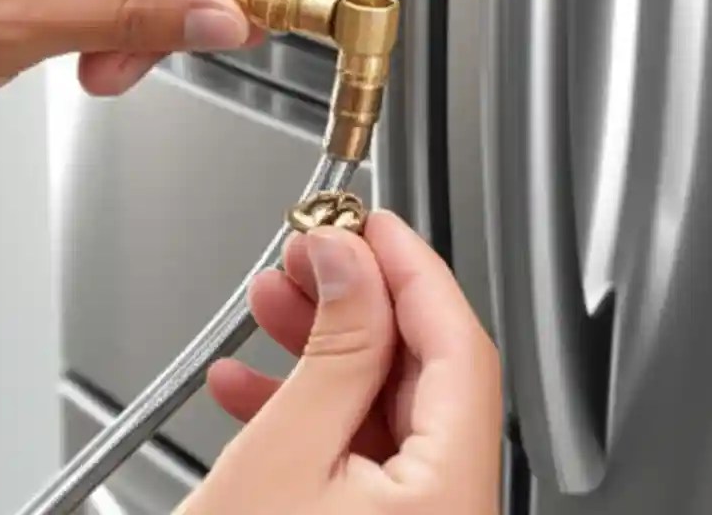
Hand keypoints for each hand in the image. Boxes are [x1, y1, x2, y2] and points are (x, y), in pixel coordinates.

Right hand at [183, 212, 501, 514]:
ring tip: (270, 305)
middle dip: (356, 303)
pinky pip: (359, 449)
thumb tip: (348, 260)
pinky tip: (251, 384)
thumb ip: (331, 350)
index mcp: (450, 492)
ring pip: (386, 405)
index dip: (413, 271)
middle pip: (425, 372)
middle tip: (310, 255)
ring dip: (324, 349)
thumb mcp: (283, 453)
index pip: (460, 347)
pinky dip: (309, 409)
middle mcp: (452, 507)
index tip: (370, 224)